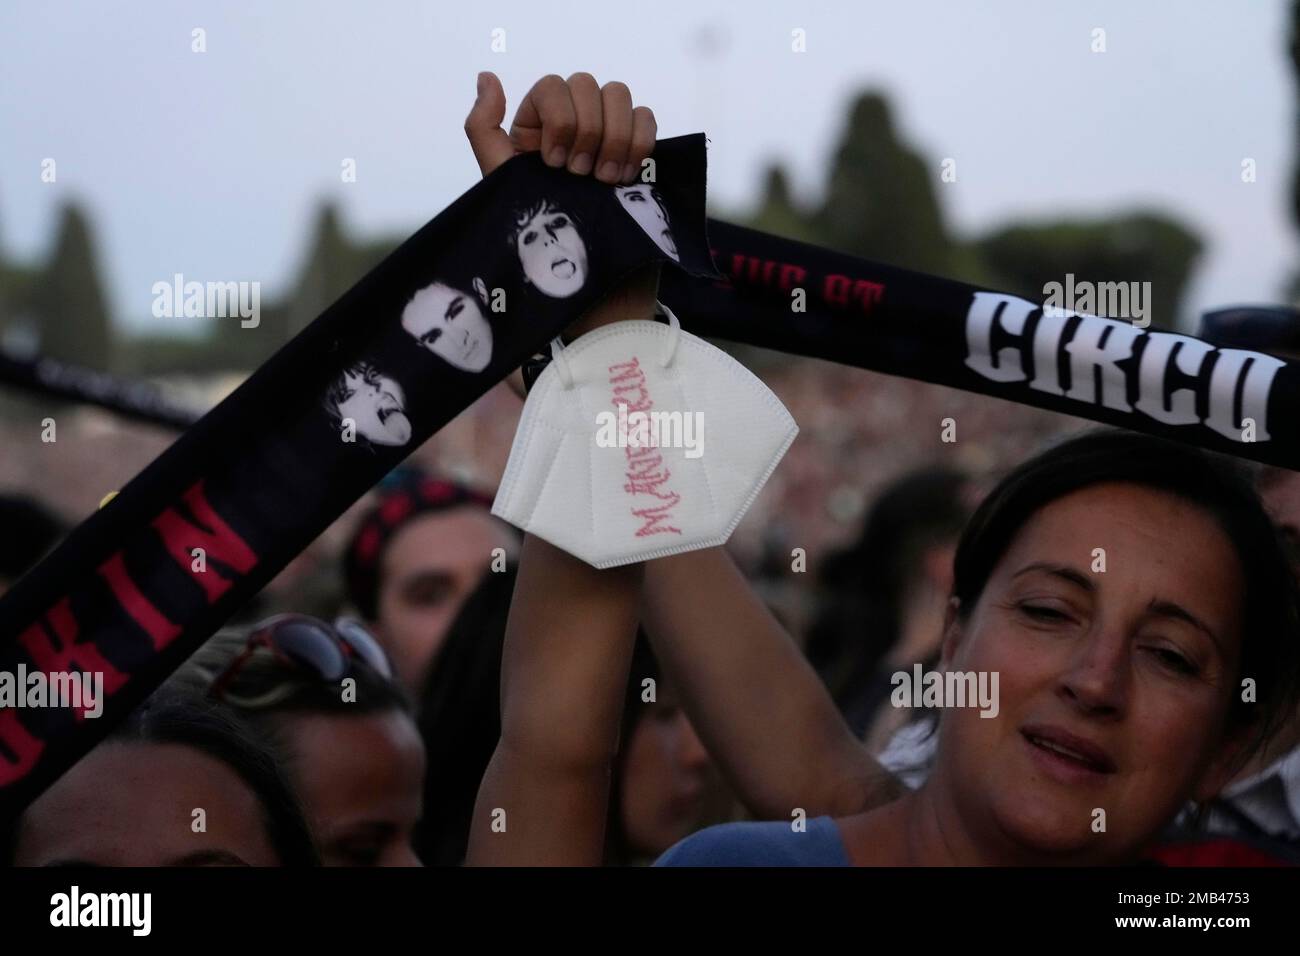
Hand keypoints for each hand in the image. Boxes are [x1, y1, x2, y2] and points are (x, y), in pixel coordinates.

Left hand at [468, 72, 662, 390]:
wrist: (594, 297)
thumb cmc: (539, 253)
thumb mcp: (500, 188)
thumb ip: (484, 131)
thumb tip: (487, 75)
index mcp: (535, 131)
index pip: (552, 85)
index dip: (559, 118)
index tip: (555, 165)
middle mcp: (571, 131)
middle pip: (586, 83)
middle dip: (588, 130)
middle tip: (581, 179)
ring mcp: (608, 142)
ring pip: (620, 94)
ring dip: (615, 137)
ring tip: (607, 182)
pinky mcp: (641, 158)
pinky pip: (647, 117)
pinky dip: (640, 141)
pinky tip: (629, 179)